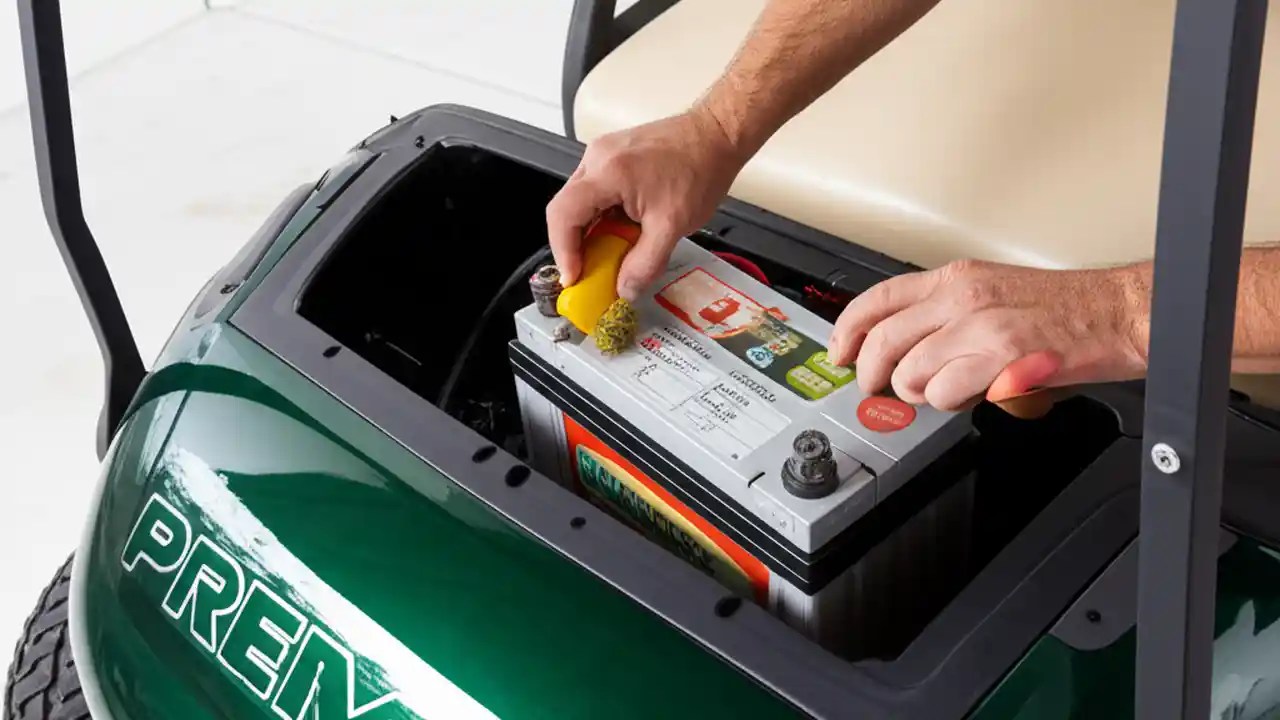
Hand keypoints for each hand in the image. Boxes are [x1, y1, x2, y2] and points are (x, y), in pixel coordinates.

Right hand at [546, 106, 747, 299]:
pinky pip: (594, 191)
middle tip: (590, 272)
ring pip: (580, 201)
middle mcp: (597, 158)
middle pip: (566, 209)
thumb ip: (645, 264)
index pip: (562, 215)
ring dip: (590, 231)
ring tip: (610, 254)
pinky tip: (620, 231)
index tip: (573, 276)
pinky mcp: (612, 156)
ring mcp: (603, 153)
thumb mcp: (672, 227)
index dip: (562, 251)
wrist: (717, 135)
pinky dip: (601, 216)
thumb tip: (625, 289)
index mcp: (607, 173)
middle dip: (575, 245)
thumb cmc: (700, 168)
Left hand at [826, 260, 1150, 410]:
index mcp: (957, 277)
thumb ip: (945, 313)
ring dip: (920, 393)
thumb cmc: (1065, 309)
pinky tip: (974, 392)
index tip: (840, 353)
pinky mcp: (1000, 357)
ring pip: (909, 372)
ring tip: (948, 389)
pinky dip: (951, 402)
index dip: (848, 331)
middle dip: (872, 373)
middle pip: (883, 340)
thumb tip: (903, 346)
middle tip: (879, 389)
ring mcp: (980, 326)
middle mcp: (962, 297)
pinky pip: (943, 392)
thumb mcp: (992, 292)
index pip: (879, 299)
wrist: (1119, 313)